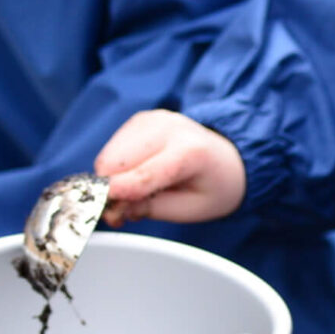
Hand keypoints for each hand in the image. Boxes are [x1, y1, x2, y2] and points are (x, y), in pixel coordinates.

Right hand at [95, 110, 246, 225]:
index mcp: (191, 152)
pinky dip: (116, 168)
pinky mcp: (140, 120)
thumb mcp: (190, 209)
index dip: (118, 196)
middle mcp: (169, 128)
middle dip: (110, 191)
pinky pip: (112, 148)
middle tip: (122, 212)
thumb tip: (114, 208)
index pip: (143, 175)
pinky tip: (135, 177)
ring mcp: (152, 119)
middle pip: (116, 161)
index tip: (108, 214)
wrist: (227, 158)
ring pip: (108, 155)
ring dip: (111, 180)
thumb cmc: (212, 186)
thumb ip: (151, 208)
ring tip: (134, 195)